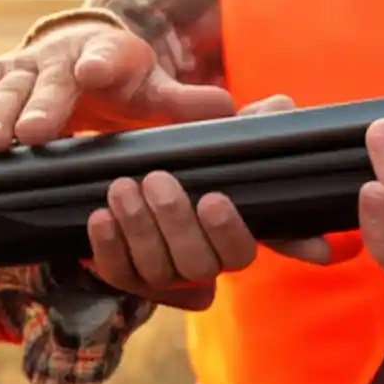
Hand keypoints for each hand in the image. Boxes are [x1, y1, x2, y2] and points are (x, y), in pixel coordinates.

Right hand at [0, 19, 233, 151]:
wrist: (79, 59)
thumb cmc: (120, 82)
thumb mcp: (153, 89)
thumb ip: (184, 104)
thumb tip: (227, 109)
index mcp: (110, 54)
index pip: (107, 56)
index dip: (99, 63)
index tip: (91, 72)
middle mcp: (63, 55)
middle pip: (50, 77)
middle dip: (41, 103)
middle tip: (37, 131)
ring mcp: (26, 65)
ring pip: (8, 84)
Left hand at [84, 95, 333, 309]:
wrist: (133, 170)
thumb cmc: (191, 154)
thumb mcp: (224, 134)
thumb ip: (257, 122)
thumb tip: (280, 109)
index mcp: (231, 236)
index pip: (242, 251)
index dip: (230, 232)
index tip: (213, 199)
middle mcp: (200, 264)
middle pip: (198, 265)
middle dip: (176, 222)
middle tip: (158, 179)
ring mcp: (161, 274)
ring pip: (156, 270)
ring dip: (138, 228)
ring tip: (123, 187)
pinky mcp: (125, 274)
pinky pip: (117, 273)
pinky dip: (109, 246)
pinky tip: (102, 215)